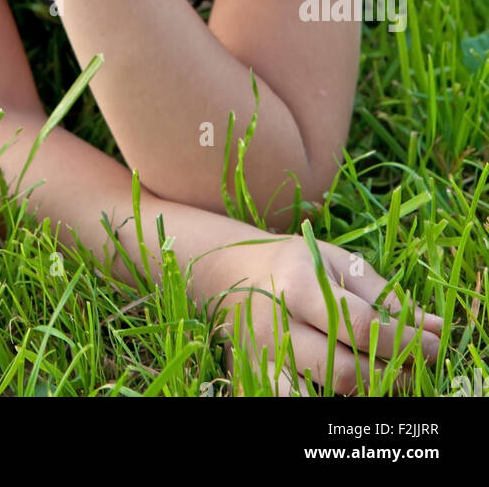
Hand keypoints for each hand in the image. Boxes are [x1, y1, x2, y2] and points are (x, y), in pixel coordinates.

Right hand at [203, 233, 443, 396]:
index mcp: (297, 286)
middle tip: (411, 366)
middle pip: (343, 371)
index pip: (360, 327)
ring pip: (320, 399)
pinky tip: (347, 384)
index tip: (432, 344)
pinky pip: (294, 402)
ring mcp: (261, 358)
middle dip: (389, 375)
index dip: (403, 341)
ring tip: (381, 377)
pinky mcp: (254, 380)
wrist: (230, 273)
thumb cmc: (294, 264)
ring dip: (362, 393)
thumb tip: (435, 327)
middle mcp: (275, 325)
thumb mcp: (337, 263)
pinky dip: (326, 399)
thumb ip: (384, 296)